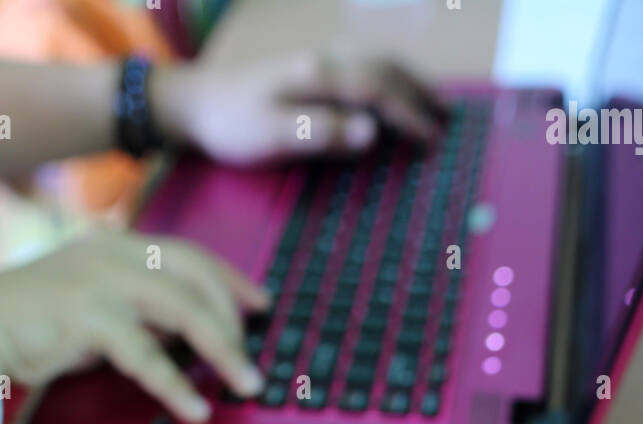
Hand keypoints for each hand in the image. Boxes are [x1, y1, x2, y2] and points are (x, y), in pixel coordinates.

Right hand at [0, 232, 269, 423]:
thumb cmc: (41, 322)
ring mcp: (100, 280)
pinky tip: (193, 409)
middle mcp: (115, 253)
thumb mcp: (102, 306)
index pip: (192, 255)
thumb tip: (193, 335)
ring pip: (182, 310)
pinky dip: (175, 384)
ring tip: (244, 383)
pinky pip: (145, 353)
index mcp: (121, 245)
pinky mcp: (85, 314)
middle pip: (196, 279)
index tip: (262, 304)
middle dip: (234, 321)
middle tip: (255, 359)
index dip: (232, 280)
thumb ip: (144, 312)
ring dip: (222, 350)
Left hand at [151, 51, 445, 165]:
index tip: (433, 140)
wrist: (194, 102)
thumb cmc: (230, 124)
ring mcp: (317, 65)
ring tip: (433, 103)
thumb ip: (321, 133)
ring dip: (408, 82)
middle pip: (385, 68)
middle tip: (448, 117)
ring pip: (375, 65)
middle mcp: (324, 63)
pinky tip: (391, 97)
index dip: (409, 114)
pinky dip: (387, 82)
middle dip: (420, 91)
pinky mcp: (310, 74)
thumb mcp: (271, 135)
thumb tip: (371, 132)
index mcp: (318, 76)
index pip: (377, 90)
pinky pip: (361, 72)